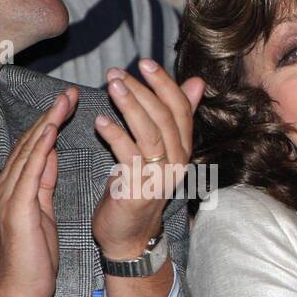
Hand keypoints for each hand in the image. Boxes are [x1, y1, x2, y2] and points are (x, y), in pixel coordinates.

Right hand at [0, 88, 77, 296]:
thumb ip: (42, 186)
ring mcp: (7, 196)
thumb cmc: (33, 260)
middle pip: (30, 144)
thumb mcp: (42, 215)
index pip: (33, 150)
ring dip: (47, 124)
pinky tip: (51, 132)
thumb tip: (49, 159)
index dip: (49, 125)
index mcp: (14, 189)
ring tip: (63, 101)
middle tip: (67, 92)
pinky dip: (40, 149)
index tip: (67, 105)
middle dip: (49, 116)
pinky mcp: (16, 208)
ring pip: (28, 151)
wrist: (18, 290)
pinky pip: (29, 171)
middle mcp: (5, 187)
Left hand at [92, 60, 204, 258]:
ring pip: (151, 134)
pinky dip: (116, 136)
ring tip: (111, 85)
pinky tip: (100, 121)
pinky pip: (130, 157)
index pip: (181, 110)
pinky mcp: (140, 190)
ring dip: (130, 106)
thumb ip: (175, 117)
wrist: (128, 234)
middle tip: (116, 72)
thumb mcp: (158, 149)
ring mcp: (161, 177)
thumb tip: (196, 82)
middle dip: (142, 90)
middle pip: (165, 119)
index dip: (165, 84)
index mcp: (182, 149)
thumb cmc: (138, 187)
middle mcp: (177, 162)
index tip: (145, 62)